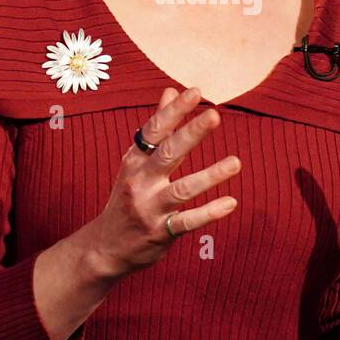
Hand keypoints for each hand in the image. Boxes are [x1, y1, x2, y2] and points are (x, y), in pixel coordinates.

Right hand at [84, 86, 240, 279]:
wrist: (103, 248)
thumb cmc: (126, 198)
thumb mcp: (134, 163)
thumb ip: (156, 128)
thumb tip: (171, 91)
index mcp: (135, 161)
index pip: (154, 130)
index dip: (174, 111)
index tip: (194, 91)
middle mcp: (140, 182)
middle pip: (168, 154)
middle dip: (191, 133)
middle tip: (214, 115)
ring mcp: (150, 208)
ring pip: (182, 190)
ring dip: (210, 176)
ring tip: (236, 163)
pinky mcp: (160, 232)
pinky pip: (188, 222)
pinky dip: (210, 212)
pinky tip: (231, 202)